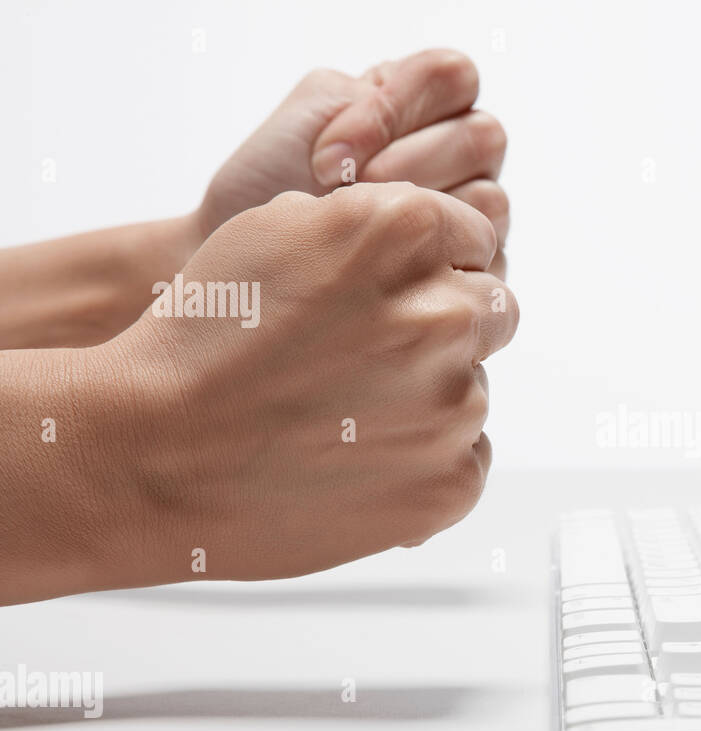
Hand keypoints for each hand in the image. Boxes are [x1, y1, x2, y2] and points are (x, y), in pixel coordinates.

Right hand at [98, 182, 517, 583]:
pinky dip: (426, 462)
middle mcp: (444, 314)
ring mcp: (455, 405)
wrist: (154, 455)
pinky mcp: (452, 482)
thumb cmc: (202, 344)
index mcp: (405, 235)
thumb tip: (425, 231)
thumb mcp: (275, 233)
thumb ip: (369, 222)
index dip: (434, 267)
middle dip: (445, 329)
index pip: (474, 237)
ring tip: (344, 420)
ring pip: (473, 390)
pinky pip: (467, 459)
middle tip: (372, 361)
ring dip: (429, 398)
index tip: (396, 294)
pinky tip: (358, 462)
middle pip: (491, 312)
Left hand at [197, 50, 508, 275]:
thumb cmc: (272, 186)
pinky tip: (389, 266)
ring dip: (423, 215)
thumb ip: (366, 97)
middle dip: (409, 164)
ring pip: (490, 199)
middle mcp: (457, 156)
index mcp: (422, 105)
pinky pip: (484, 258)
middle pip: (483, 137)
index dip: (400, 104)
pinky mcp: (472, 270)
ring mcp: (471, 214)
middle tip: (350, 190)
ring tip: (364, 233)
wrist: (252, 260)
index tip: (334, 146)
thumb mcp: (309, 112)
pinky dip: (435, 260)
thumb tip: (408, 139)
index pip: (453, 77)